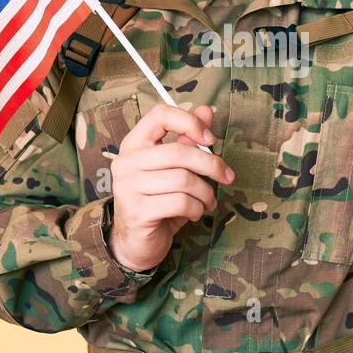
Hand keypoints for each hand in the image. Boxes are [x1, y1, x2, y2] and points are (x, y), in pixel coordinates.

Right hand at [108, 103, 234, 272]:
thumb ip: (188, 139)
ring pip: (183, 180)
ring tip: (209, 201)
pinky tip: (196, 213)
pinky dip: (197, 208)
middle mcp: (126, 162)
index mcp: (134, 144)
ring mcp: (128, 187)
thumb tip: (207, 110)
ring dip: (205, 192)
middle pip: (179, 151)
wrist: (136, 242)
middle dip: (211, 165)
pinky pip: (180, 202)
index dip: (190, 122)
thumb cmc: (158, 200)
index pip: (160, 115)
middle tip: (227, 177)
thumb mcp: (174, 169)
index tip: (210, 139)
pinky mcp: (137, 212)